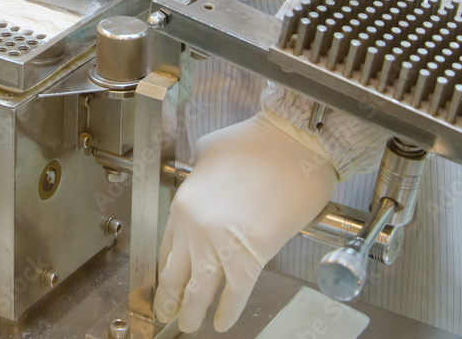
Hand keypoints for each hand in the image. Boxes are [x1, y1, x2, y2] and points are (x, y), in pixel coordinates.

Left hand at [154, 111, 336, 332]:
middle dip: (170, 298)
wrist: (294, 143)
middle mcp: (194, 227)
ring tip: (190, 324)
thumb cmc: (258, 142)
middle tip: (167, 312)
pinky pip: (235, 292)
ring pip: (199, 289)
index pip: (168, 245)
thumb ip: (201, 174)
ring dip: (193, 311)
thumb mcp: (211, 152)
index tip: (167, 280)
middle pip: (176, 272)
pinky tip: (222, 322)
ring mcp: (219, 243)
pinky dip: (228, 311)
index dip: (167, 268)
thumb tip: (206, 183)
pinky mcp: (251, 255)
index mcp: (184, 202)